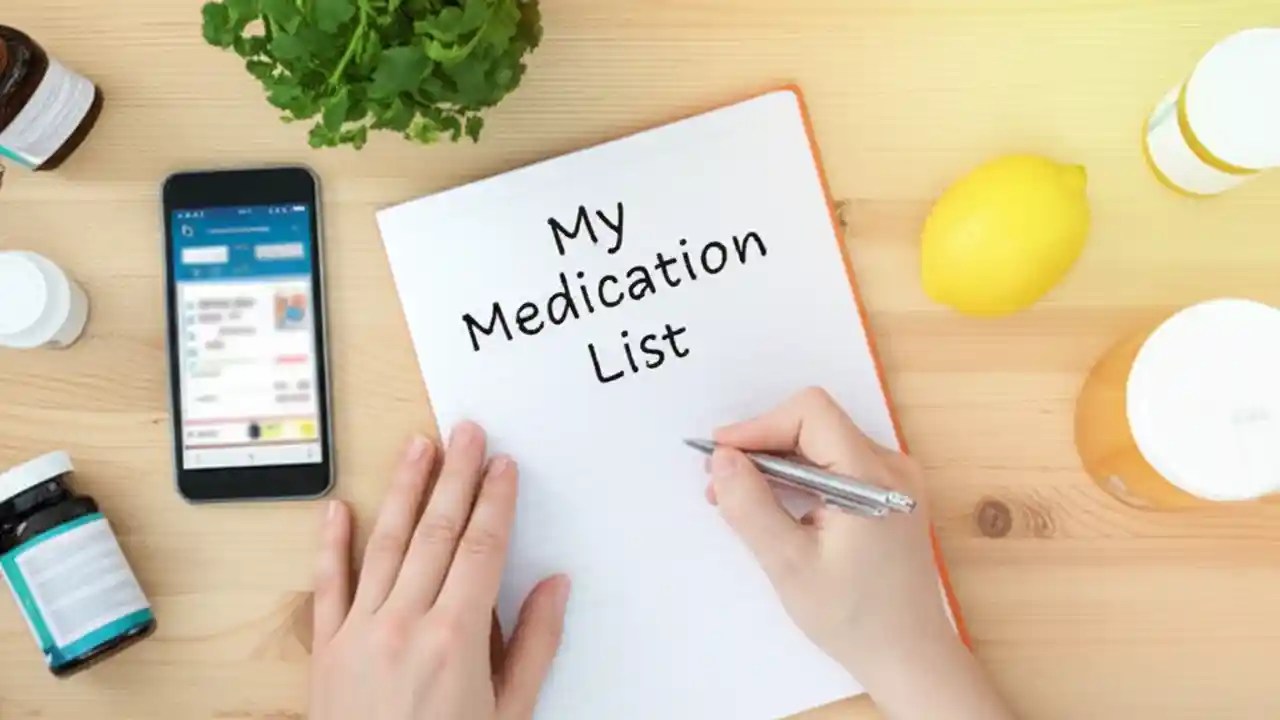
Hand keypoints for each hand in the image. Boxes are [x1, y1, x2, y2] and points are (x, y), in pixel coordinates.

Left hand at [309, 422, 570, 719]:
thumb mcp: (510, 715)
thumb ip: (533, 648)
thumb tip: (554, 588)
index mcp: (456, 637)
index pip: (481, 547)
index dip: (496, 500)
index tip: (504, 466)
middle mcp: (404, 623)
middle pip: (435, 531)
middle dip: (457, 476)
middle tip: (468, 432)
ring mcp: (359, 631)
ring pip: (383, 543)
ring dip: (403, 489)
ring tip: (418, 447)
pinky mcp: (326, 649)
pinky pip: (326, 584)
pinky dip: (330, 544)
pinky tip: (336, 508)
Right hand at [707, 388, 1011, 718]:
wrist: (909, 657)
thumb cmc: (853, 618)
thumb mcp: (789, 565)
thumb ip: (751, 506)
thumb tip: (722, 458)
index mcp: (871, 477)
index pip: (810, 414)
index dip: (760, 425)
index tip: (721, 456)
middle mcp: (890, 467)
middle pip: (815, 425)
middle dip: (762, 446)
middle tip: (721, 483)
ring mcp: (893, 481)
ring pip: (822, 444)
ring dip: (778, 464)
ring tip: (739, 499)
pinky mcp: (888, 496)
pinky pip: (835, 465)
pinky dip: (800, 478)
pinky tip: (774, 507)